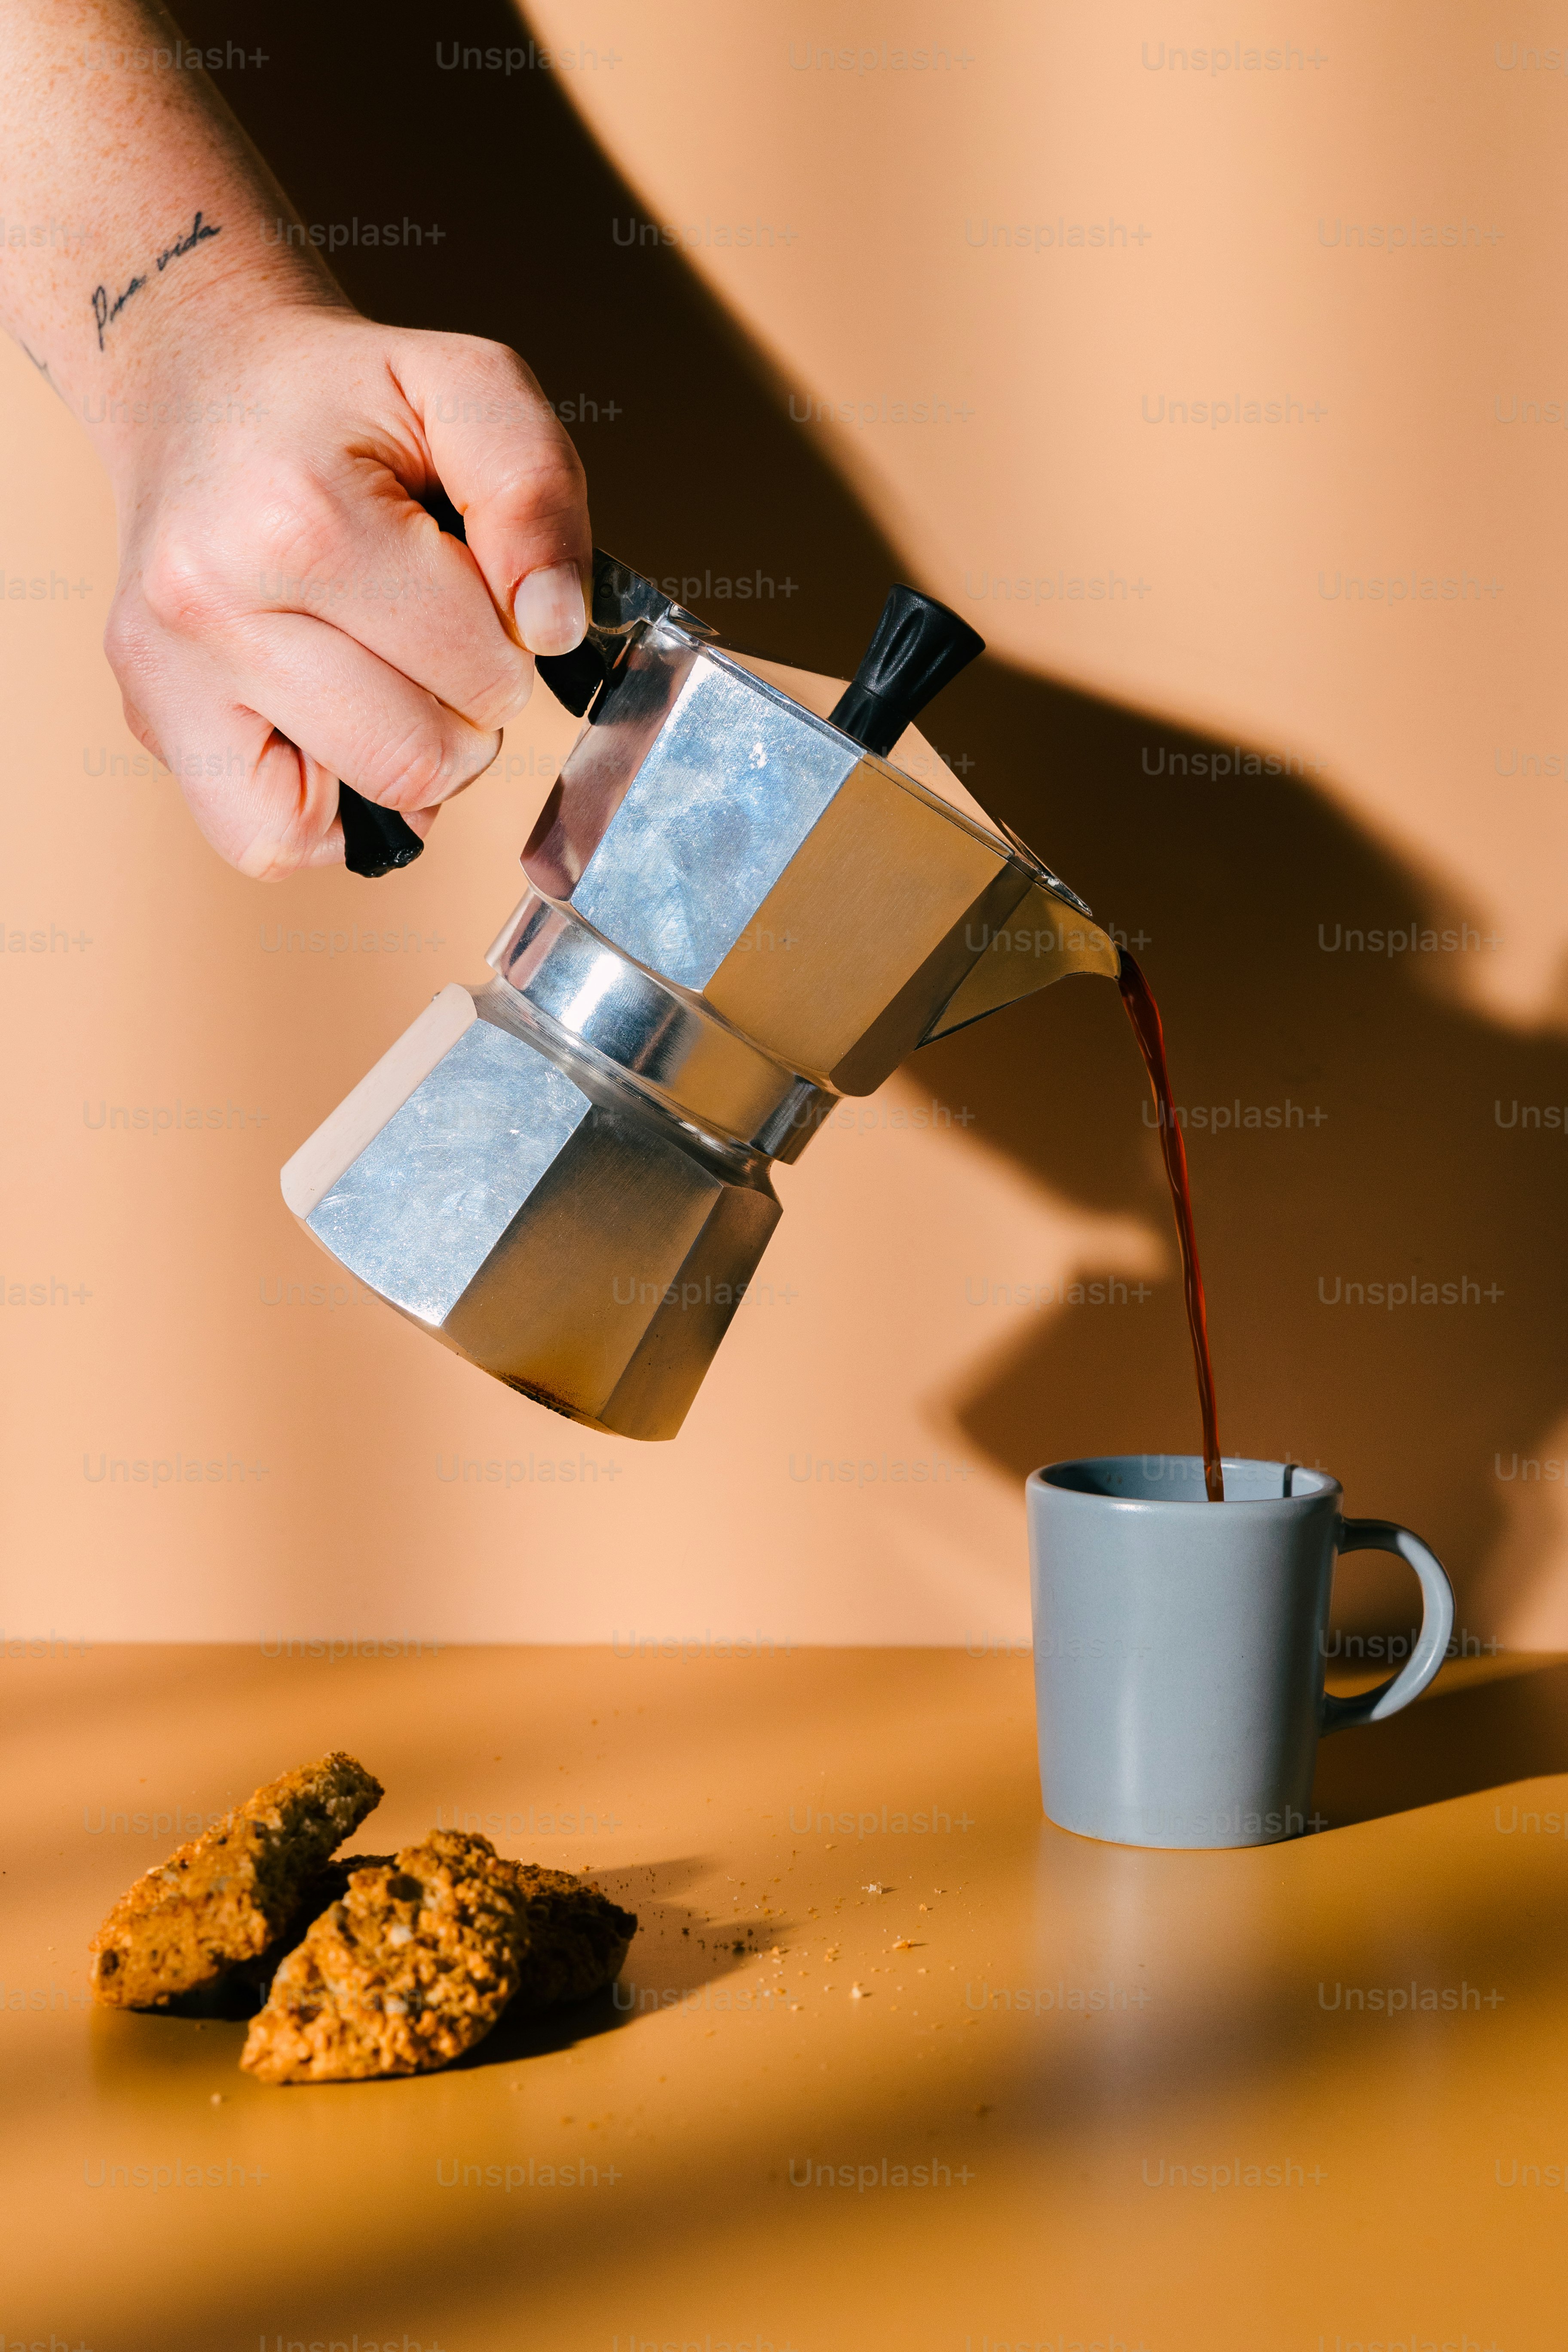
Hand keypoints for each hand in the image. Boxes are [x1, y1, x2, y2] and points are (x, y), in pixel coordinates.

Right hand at [100, 297, 590, 876]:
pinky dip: (331, 805)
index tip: (475, 583)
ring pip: (359, 814)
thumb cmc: (339, 397)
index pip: (482, 673)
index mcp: (295, 522)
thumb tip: (554, 626)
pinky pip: (271, 844)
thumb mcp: (468, 389)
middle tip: (433, 631)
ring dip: (410, 759)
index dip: (511, 641)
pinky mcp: (151, 724)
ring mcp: (165, 678)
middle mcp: (207, 609)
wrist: (200, 376)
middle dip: (466, 711)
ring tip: (383, 666)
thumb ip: (536, 493)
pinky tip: (331, 716)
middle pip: (422, 761)